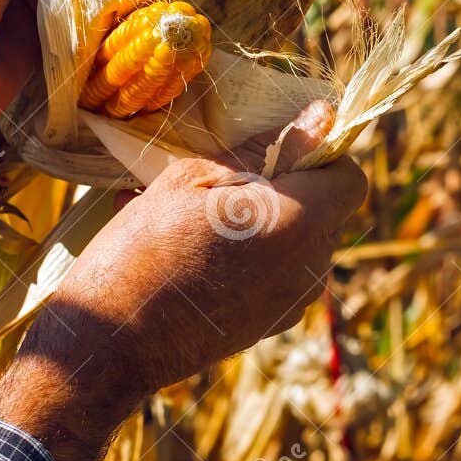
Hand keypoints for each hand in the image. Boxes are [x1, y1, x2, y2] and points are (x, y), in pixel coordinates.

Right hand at [0, 102, 366, 460]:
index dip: (320, 155)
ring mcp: (293, 303)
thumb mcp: (196, 177)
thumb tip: (318, 117)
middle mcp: (311, 267)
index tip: (276, 150)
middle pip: (325, 210)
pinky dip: (253, 258)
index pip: (349, 175)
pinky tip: (198, 254)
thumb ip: (265, 147)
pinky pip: (279, 275)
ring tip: (202, 219)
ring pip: (300, 243)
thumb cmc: (147, 248)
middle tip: (226, 182)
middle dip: (288, 188)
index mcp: (302, 221)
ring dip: (266, 223)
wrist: (111, 343)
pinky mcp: (270, 326)